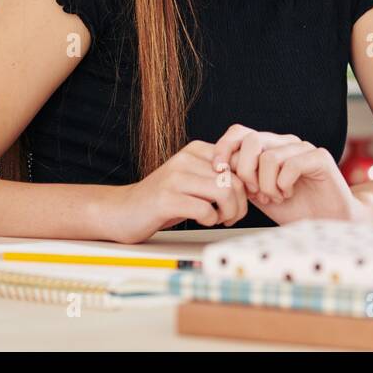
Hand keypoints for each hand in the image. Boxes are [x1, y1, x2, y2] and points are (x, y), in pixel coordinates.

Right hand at [103, 140, 247, 242]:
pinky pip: (204, 208)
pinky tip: (204, 221)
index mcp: (195, 150)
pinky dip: (211, 219)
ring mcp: (175, 177)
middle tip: (231, 216)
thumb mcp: (193, 180)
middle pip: (234, 179)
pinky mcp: (166, 198)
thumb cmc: (163, 199)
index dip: (246, 186)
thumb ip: (216, 175)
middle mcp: (185, 159)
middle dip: (241, 203)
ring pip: (224, 191)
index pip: (237, 163)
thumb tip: (251, 183)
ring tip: (220, 219)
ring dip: (229, 212)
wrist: (122, 211)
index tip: (240, 201)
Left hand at [212, 123, 365, 224]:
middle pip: (251, 141)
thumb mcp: (258, 195)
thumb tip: (218, 170)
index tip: (219, 171)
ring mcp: (303, 148)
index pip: (239, 133)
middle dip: (246, 172)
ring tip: (276, 197)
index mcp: (268, 147)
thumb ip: (241, 180)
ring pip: (269, 157)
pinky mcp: (319, 157)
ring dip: (267, 186)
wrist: (327, 221)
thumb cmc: (294, 208)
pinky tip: (289, 194)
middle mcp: (285, 142)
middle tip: (256, 193)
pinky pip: (290, 166)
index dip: (224, 149)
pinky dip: (284, 185)